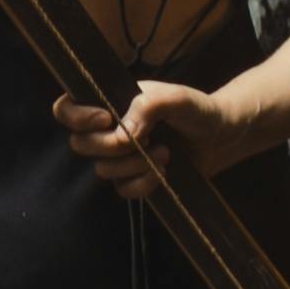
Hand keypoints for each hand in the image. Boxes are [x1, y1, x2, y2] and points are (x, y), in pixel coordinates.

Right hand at [54, 77, 239, 202]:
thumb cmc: (198, 108)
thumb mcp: (177, 97)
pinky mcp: (135, 179)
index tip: (107, 119)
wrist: (222, 136)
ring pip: (102, 170)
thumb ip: (149, 105)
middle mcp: (110, 129)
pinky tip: (163, 171)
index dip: (76, 116)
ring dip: (132, 165)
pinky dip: (142, 184)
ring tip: (163, 152)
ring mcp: (121, 157)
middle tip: (141, 139)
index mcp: (110, 102)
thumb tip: (122, 133)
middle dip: (109, 146)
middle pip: (80, 144)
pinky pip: (122, 190)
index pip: (67, 108)